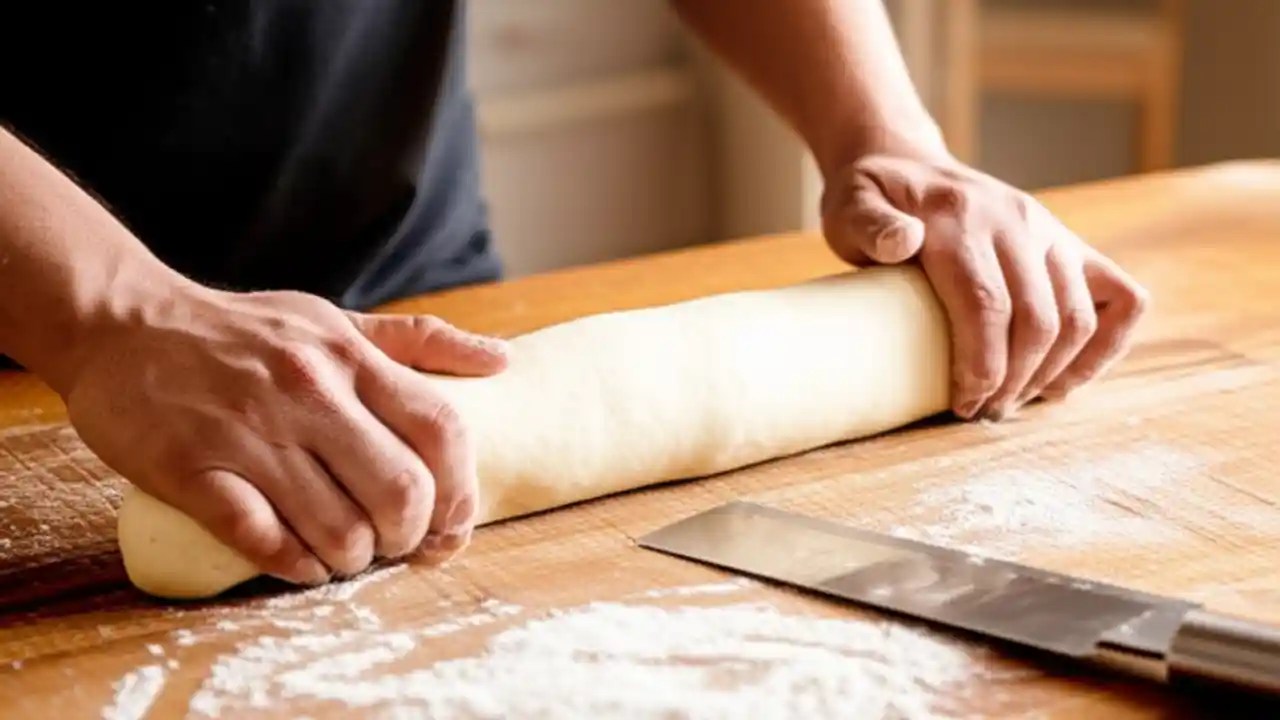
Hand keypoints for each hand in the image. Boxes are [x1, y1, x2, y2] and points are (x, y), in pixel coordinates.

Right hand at [63, 285, 506, 584]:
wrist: (123, 322)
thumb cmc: (245, 330)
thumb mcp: (335, 320)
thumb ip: (420, 342)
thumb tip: (502, 362)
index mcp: (350, 359)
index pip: (442, 431)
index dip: (462, 492)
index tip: (450, 522)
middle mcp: (308, 393)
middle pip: (402, 492)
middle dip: (410, 537)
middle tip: (394, 543)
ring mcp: (250, 433)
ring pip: (338, 529)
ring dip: (354, 561)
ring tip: (347, 554)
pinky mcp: (192, 470)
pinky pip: (266, 543)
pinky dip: (296, 567)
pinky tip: (302, 561)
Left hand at [820, 152, 1149, 419]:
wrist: (907, 164)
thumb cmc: (873, 200)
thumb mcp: (851, 205)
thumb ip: (870, 226)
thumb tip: (903, 241)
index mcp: (960, 217)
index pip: (987, 303)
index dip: (983, 365)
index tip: (964, 404)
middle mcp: (1017, 221)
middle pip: (1038, 319)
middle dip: (1015, 381)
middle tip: (983, 412)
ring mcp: (1051, 232)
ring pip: (1078, 316)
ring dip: (1052, 373)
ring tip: (1013, 401)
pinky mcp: (1072, 245)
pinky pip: (1122, 298)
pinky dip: (1104, 346)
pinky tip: (1065, 378)